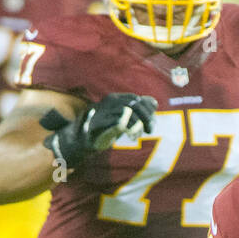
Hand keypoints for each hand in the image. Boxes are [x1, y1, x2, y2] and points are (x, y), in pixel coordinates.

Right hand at [42, 93, 157, 169]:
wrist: (84, 138)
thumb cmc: (106, 127)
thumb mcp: (123, 118)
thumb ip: (138, 109)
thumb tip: (154, 102)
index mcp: (115, 99)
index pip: (136, 99)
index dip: (147, 111)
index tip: (151, 124)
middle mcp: (108, 102)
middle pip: (133, 105)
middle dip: (145, 118)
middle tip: (149, 130)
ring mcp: (102, 112)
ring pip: (126, 113)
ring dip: (137, 125)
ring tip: (137, 135)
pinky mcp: (97, 124)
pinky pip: (117, 123)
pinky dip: (128, 129)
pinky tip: (130, 136)